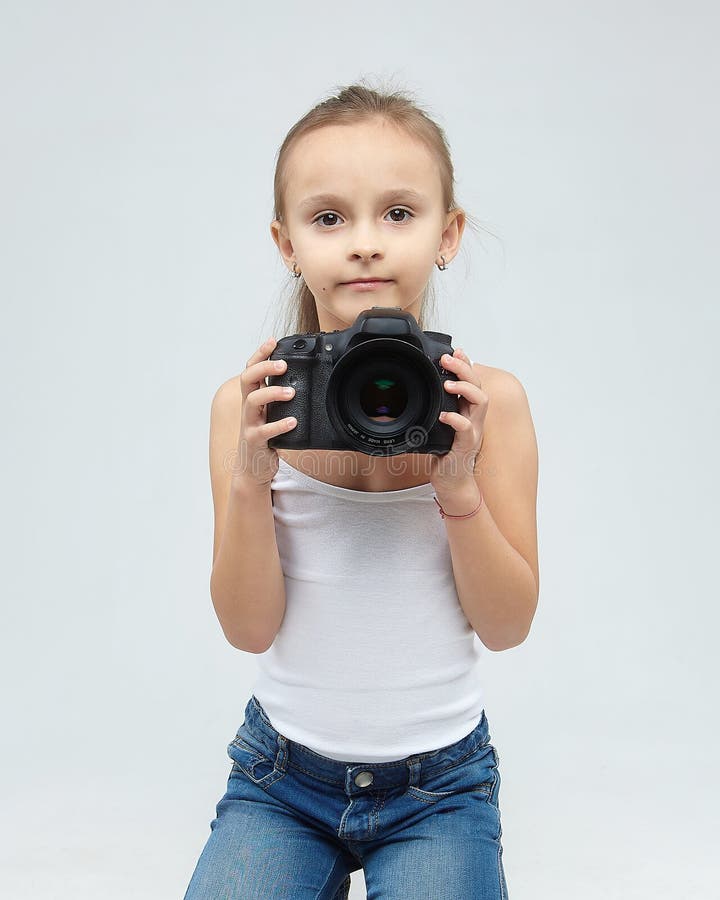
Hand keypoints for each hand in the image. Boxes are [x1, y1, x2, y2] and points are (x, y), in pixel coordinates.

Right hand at [234, 337, 296, 488]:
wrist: (253, 468)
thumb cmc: (265, 438)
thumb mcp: (270, 415)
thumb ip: (279, 400)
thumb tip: (302, 383)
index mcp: (253, 398)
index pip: (251, 369)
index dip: (260, 354)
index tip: (272, 341)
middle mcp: (248, 408)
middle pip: (247, 379)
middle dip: (264, 367)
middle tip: (283, 365)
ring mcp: (249, 424)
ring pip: (252, 401)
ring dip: (272, 393)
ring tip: (291, 393)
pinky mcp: (254, 441)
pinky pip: (264, 431)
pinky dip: (279, 425)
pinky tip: (293, 422)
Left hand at [429, 348, 488, 495]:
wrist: (453, 482)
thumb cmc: (445, 454)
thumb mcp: (439, 427)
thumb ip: (436, 410)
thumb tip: (418, 393)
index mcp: (468, 412)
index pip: (473, 381)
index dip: (466, 364)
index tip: (456, 351)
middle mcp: (475, 419)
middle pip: (479, 386)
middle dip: (464, 369)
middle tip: (447, 359)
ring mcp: (473, 432)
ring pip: (481, 402)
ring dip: (465, 389)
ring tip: (448, 383)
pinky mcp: (466, 446)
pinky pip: (466, 429)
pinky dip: (456, 419)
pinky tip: (443, 415)